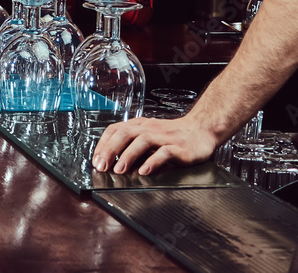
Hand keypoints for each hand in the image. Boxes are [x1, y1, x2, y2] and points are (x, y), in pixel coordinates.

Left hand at [91, 115, 217, 175]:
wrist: (201, 130)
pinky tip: (144, 171)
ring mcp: (164, 137)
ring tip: (119, 170)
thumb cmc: (172, 136)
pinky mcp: (178, 147)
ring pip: (142, 141)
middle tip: (102, 166)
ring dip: (128, 155)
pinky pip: (164, 153)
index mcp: (139, 125)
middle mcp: (149, 128)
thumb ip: (133, 145)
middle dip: (110, 150)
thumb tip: (111, 162)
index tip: (95, 160)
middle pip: (125, 134)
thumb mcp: (149, 136)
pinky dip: (152, 161)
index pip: (115, 130)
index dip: (103, 144)